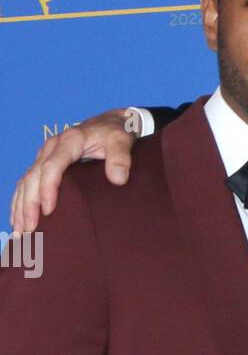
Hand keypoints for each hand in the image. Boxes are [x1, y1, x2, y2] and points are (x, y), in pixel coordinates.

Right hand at [10, 107, 140, 233]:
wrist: (111, 123)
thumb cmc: (116, 133)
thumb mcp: (122, 140)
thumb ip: (121, 157)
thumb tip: (118, 179)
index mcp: (69, 141)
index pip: (52, 166)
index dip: (48, 188)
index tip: (49, 211)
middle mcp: (52, 147)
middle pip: (33, 176)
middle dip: (29, 204)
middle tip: (30, 229)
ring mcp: (46, 155)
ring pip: (26, 181)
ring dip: (20, 206)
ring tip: (20, 231)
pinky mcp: (45, 163)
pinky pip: (27, 182)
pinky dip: (20, 201)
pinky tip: (18, 219)